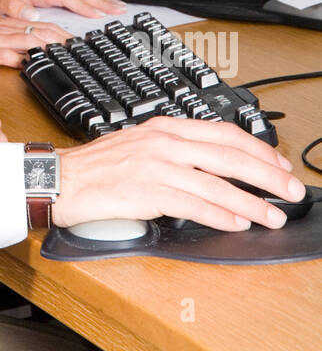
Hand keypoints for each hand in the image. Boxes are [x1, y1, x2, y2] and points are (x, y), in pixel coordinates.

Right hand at [0, 9, 70, 68]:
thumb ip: (9, 35)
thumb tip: (29, 45)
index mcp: (6, 23)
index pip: (39, 25)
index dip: (59, 31)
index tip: (74, 40)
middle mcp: (4, 29)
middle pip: (39, 31)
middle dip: (59, 39)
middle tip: (76, 48)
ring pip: (27, 40)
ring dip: (46, 46)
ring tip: (62, 54)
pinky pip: (5, 54)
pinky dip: (20, 58)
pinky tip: (31, 63)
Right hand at [51, 117, 305, 230]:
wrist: (60, 179)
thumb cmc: (97, 167)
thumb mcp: (140, 145)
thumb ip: (176, 152)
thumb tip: (213, 169)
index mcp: (165, 127)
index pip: (224, 133)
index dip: (258, 149)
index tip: (280, 164)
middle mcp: (164, 142)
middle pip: (229, 155)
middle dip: (267, 174)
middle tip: (291, 190)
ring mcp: (155, 166)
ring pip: (217, 182)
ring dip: (251, 202)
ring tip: (273, 215)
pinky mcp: (146, 192)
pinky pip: (193, 204)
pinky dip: (220, 214)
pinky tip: (236, 222)